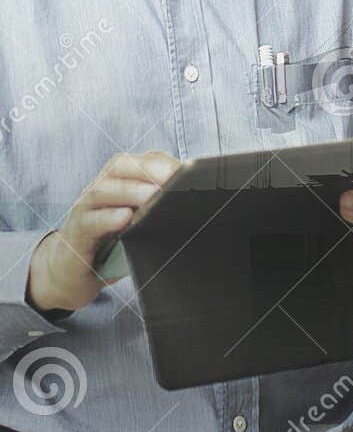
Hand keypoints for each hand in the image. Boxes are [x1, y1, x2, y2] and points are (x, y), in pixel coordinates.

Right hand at [28, 151, 178, 312]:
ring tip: (152, 195)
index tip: (187, 169)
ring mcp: (86, 210)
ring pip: (103, 191)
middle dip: (147, 169)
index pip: (140, 161)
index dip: (161, 162)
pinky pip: (90, 222)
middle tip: (171, 177)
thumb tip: (201, 208)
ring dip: (129, 191)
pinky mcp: (76, 234)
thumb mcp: (141, 223)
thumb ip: (161, 210)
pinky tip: (125, 218)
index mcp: (120, 183)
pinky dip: (108, 218)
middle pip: (119, 167)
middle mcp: (101, 190)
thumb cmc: (115, 243)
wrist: (73, 271)